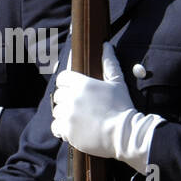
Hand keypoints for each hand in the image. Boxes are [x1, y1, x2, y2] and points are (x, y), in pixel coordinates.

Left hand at [51, 42, 161, 173]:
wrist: (125, 134)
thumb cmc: (122, 107)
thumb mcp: (117, 83)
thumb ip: (109, 63)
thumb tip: (106, 46)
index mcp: (82, 83)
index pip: (62, 78)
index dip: (67, 84)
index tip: (74, 90)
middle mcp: (72, 98)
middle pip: (58, 95)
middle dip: (67, 100)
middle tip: (80, 107)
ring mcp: (68, 115)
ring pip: (56, 112)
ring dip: (64, 115)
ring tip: (80, 119)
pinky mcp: (67, 131)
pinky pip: (55, 127)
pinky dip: (62, 129)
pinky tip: (74, 129)